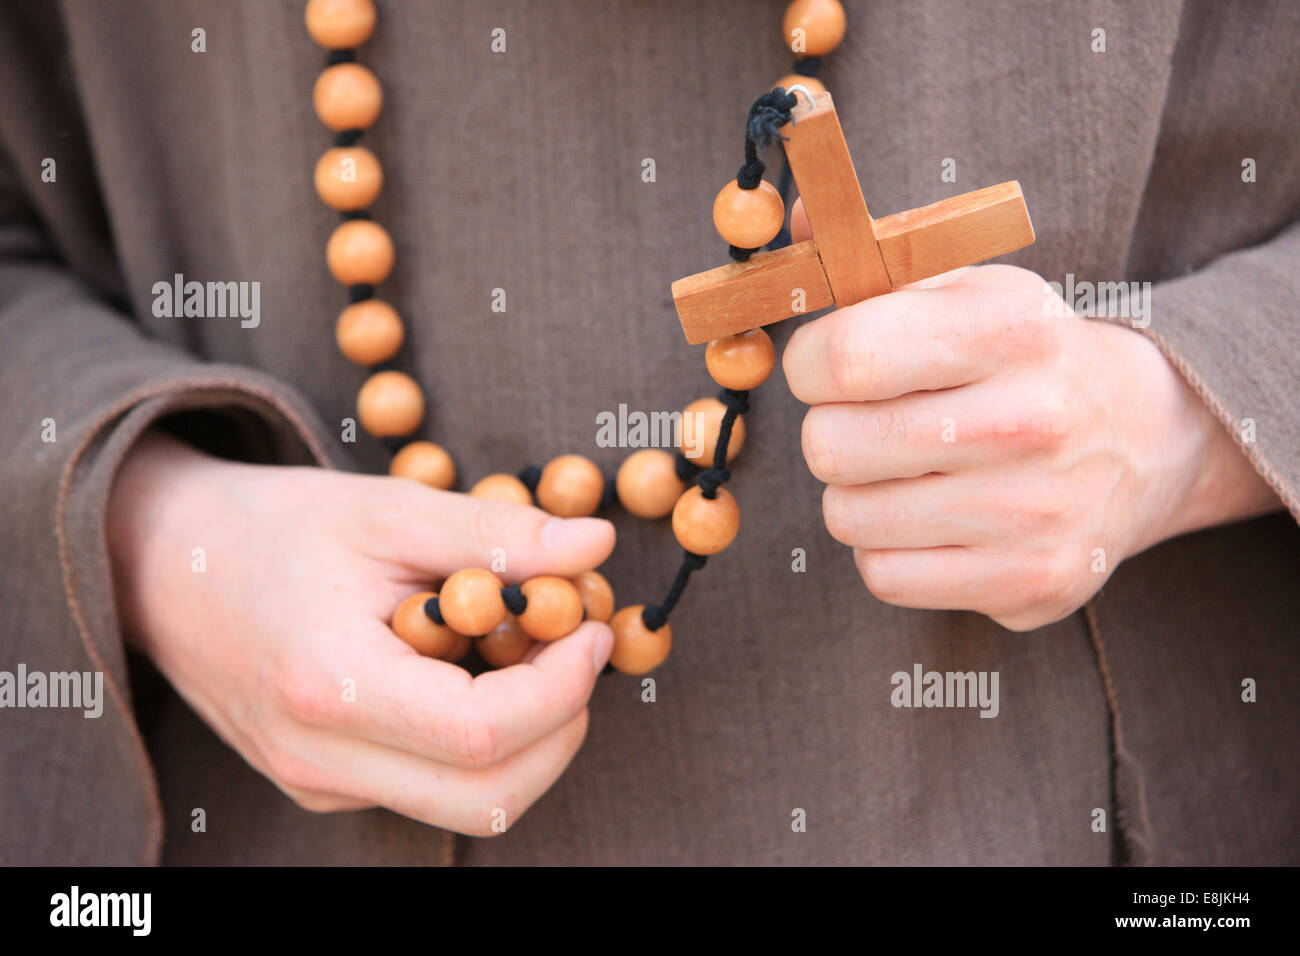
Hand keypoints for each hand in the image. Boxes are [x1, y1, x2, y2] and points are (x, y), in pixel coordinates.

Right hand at [106, 431, 615, 834]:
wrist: (164, 566)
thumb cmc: (274, 527)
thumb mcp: (388, 510)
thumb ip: (496, 535)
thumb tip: (595, 544)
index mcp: (328, 687)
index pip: (481, 735)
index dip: (563, 686)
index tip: (591, 625)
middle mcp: (319, 760)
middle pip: (488, 800)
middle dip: (563, 728)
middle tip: (576, 647)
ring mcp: (318, 783)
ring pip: (468, 804)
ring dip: (530, 737)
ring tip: (528, 649)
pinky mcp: (324, 784)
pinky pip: (431, 785)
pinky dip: (483, 739)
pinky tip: (475, 667)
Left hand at [783, 202, 1280, 629]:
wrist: (1148, 438)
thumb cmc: (1025, 357)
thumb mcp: (970, 289)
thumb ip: (877, 258)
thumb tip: (799, 217)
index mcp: (1009, 330)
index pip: (848, 357)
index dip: (809, 363)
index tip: (825, 367)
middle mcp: (1030, 420)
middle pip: (832, 446)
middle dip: (831, 431)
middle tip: (870, 422)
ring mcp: (1034, 511)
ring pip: (848, 517)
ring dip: (858, 494)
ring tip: (907, 471)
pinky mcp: (1033, 579)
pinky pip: (884, 577)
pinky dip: (889, 551)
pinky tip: (931, 519)